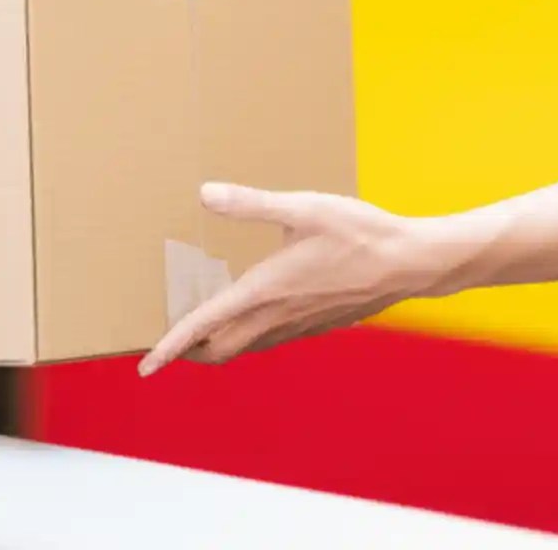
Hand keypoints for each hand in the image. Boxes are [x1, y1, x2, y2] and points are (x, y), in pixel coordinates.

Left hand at [137, 183, 447, 375]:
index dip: (171, 347)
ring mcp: (299, 325)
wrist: (410, 262)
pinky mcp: (317, 324)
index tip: (147, 365)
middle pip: (220, 349)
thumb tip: (205, 193)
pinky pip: (271, 340)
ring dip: (218, 346)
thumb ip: (252, 204)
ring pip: (247, 348)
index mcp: (265, 290)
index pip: (204, 327)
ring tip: (201, 331)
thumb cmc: (359, 233)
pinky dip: (249, 337)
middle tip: (169, 343)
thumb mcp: (304, 208)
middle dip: (190, 352)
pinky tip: (254, 315)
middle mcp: (277, 316)